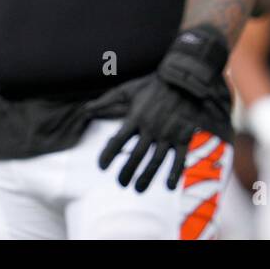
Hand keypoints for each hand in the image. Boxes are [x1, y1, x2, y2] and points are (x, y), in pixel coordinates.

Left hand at [97, 25, 230, 191]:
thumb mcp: (128, 90)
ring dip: (146, 177)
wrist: (184, 79)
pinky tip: (168, 186)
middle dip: (127, 172)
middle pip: (136, 156)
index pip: (118, 140)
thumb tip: (84, 110)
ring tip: (137, 189)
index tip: (102, 166)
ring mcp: (168, 133)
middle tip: (121, 183)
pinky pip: (179, 158)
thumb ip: (106, 101)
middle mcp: (151, 127)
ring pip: (156, 161)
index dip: (108, 154)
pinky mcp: (184, 136)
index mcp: (136, 117)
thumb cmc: (153, 85)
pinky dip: (174, 173)